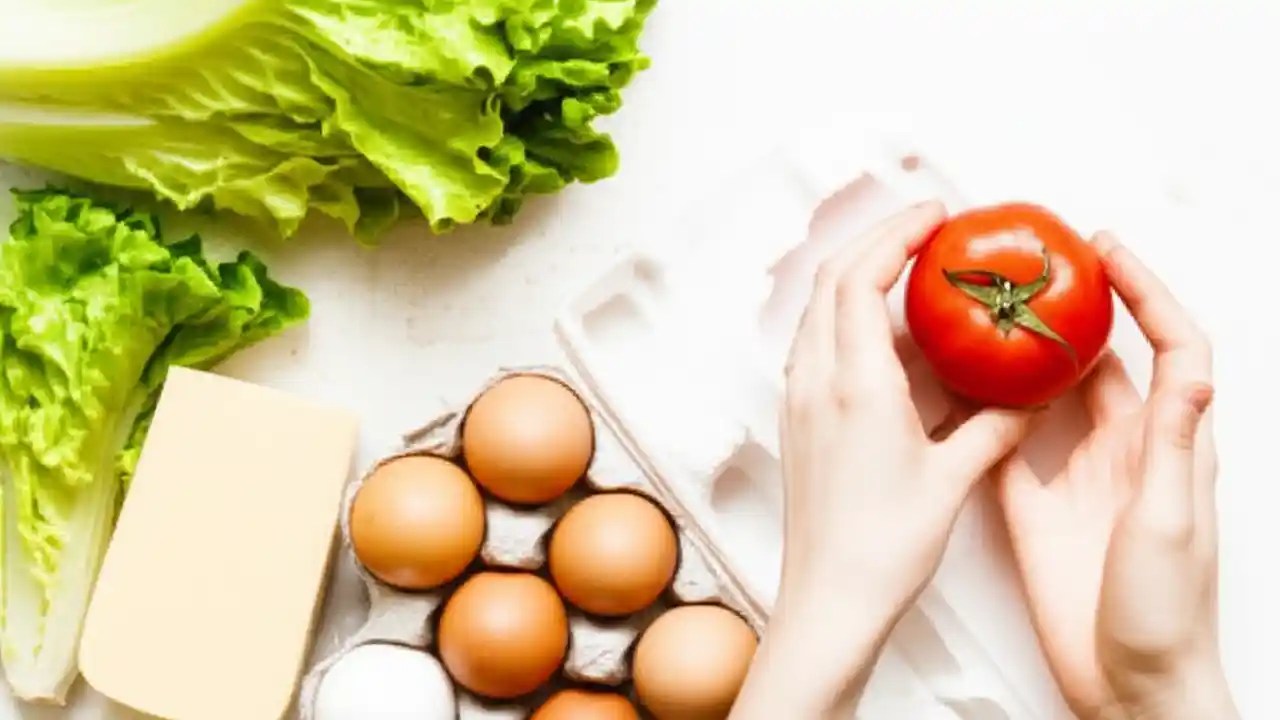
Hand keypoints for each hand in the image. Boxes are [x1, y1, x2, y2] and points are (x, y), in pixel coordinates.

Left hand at [732, 201, 1032, 719]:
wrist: (829, 599)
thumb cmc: (885, 547)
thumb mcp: (954, 479)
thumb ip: (994, 427)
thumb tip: (1028, 395)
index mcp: (855, 386)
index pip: (860, 279)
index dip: (894, 234)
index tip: (934, 215)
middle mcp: (815, 383)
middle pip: (830, 281)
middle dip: (874, 241)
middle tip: (923, 229)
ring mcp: (798, 401)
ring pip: (817, 312)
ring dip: (854, 277)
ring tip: (905, 269)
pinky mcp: (796, 422)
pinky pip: (814, 345)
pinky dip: (844, 317)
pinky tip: (881, 334)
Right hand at [999, 234, 1237, 719]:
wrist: (1126, 684)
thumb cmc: (1165, 613)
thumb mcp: (1173, 524)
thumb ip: (1174, 448)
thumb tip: (1189, 374)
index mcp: (1169, 447)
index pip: (1171, 351)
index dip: (1146, 295)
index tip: (1107, 254)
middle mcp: (1124, 451)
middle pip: (1107, 361)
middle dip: (1082, 306)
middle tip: (1043, 264)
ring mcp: (1075, 476)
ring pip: (1052, 395)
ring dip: (1032, 352)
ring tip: (998, 306)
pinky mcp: (1032, 506)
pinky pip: (1004, 446)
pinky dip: (987, 412)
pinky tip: (963, 384)